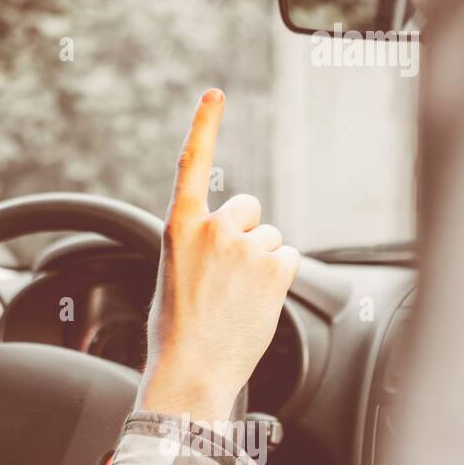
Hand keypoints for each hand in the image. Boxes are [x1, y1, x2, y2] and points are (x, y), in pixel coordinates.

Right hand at [140, 89, 299, 425]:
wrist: (191, 370)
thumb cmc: (178, 330)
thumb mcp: (174, 272)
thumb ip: (200, 243)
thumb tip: (240, 235)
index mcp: (178, 226)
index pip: (192, 163)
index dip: (205, 125)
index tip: (214, 95)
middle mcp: (212, 228)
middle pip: (248, 210)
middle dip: (246, 236)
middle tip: (229, 278)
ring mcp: (245, 246)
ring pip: (270, 239)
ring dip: (262, 264)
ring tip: (238, 299)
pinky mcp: (274, 268)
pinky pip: (289, 258)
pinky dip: (280, 278)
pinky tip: (257, 303)